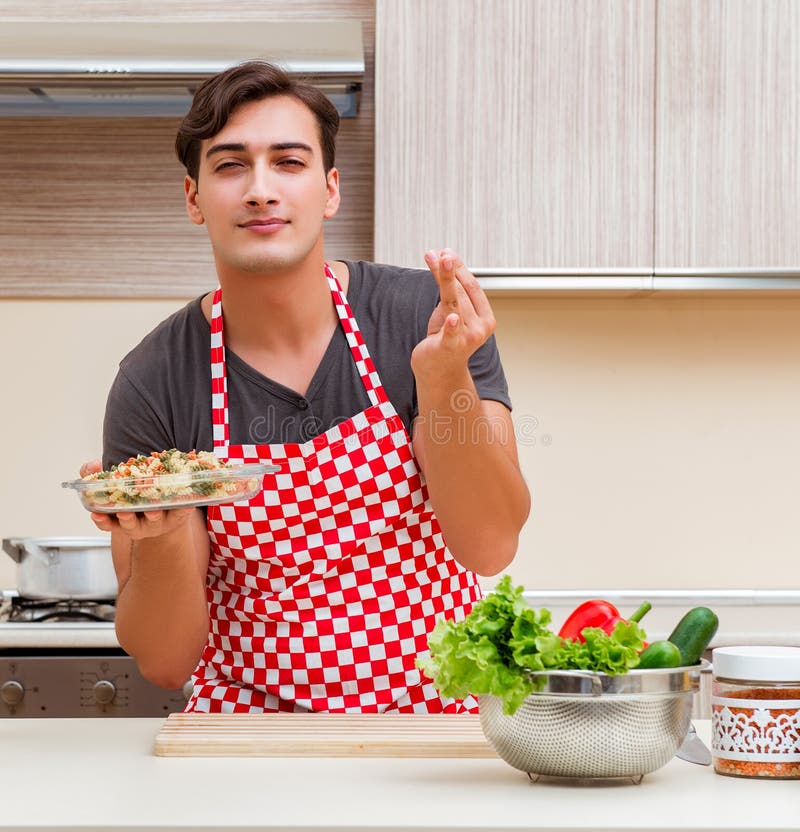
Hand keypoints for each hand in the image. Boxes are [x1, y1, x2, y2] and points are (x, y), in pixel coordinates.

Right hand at [79, 459, 194, 541]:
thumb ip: (95, 474)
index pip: (107, 523)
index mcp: (120, 518)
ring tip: (153, 511)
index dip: (101, 520)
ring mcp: (157, 522)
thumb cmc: (134, 493)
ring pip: (154, 521)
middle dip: (127, 519)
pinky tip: (185, 505)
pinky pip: (179, 515)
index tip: (97, 514)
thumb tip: (92, 465)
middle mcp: (138, 524)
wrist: (163, 506)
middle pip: (130, 524)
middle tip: (125, 512)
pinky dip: (181, 510)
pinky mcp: (176, 517)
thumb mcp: (114, 483)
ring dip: (153, 516)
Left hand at [411, 248, 495, 383]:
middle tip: (437, 252)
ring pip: (453, 302)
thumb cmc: (444, 340)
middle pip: (461, 291)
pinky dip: (452, 326)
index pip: (472, 287)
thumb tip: (444, 258)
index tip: (445, 252)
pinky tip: (452, 318)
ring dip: (444, 278)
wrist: (438, 373)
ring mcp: (467, 338)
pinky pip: (451, 334)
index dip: (459, 268)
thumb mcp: (448, 312)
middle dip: (448, 270)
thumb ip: (450, 291)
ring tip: (437, 259)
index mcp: (485, 318)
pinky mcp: (451, 348)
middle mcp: (480, 327)